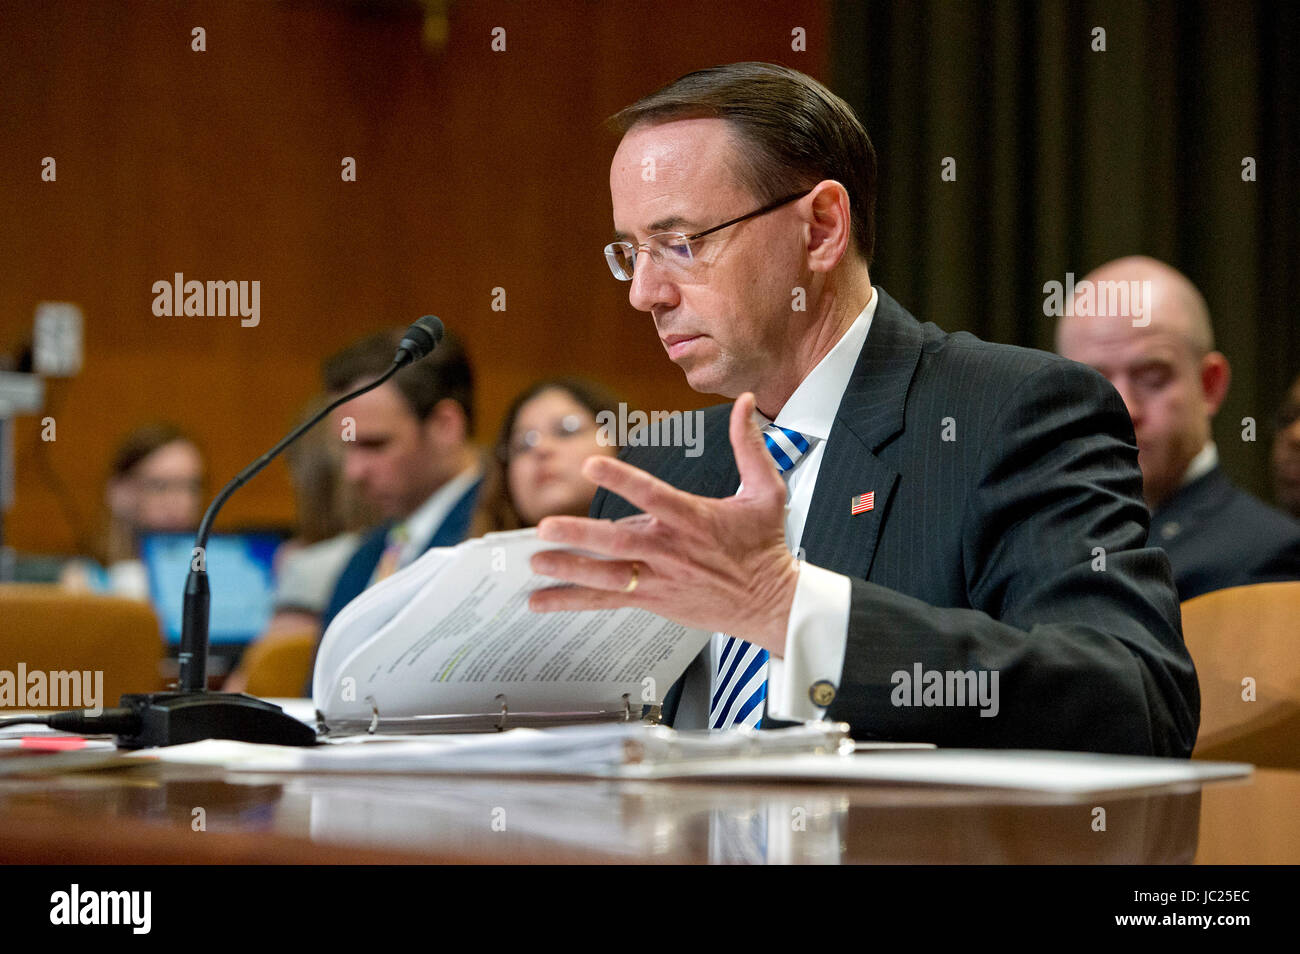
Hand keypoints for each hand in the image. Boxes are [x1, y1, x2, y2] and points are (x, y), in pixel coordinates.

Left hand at [528, 392, 797, 654]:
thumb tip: (746, 404)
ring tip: (537, 561)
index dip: (621, 480)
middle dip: (580, 535)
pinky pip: (608, 600)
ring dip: (570, 568)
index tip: (591, 464)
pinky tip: (541, 600)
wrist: (772, 603)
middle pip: (619, 542)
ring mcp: (660, 577)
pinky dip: (572, 600)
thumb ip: (749, 445)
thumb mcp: (767, 490)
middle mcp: (671, 549)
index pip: (652, 495)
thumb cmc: (765, 546)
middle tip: (545, 527)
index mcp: (693, 519)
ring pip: (608, 575)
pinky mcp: (654, 599)